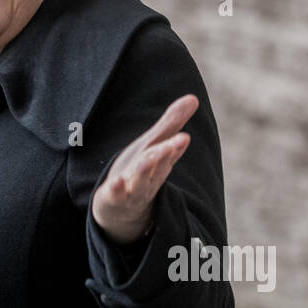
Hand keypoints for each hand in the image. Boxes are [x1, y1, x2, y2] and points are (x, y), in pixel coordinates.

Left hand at [92, 94, 198, 245]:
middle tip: (173, 144)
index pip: (170, 153)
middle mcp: (148, 177)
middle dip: (164, 155)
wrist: (121, 210)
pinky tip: (116, 183)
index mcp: (159, 163)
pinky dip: (117, 190)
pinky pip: (116, 195)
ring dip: (144, 170)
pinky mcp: (113, 198)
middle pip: (157, 165)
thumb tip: (193, 98)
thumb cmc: (140, 171)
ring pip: (140, 180)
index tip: (184, 137)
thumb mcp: (154, 145)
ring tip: (147, 159)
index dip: (176, 146)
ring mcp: (132, 190)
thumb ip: (171, 123)